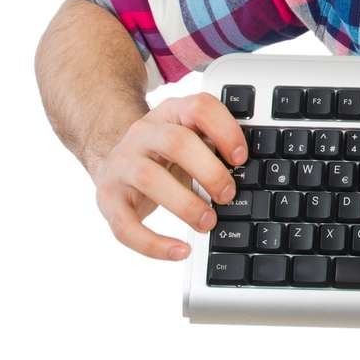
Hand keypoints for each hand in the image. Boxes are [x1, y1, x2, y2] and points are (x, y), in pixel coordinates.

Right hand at [88, 92, 247, 259]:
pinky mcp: (108, 199)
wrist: (115, 160)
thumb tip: (252, 173)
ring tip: (208, 222)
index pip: (199, 107)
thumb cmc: (165, 153)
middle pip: (176, 142)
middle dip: (209, 171)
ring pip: (149, 178)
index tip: (241, 158)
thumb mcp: (191, 138)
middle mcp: (143, 134)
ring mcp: (122, 165)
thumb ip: (216, 145)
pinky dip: (153, 244)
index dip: (224, 130)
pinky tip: (180, 252)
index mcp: (171, 113)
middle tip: (228, 195)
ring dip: (185, 204)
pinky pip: (125, 225)